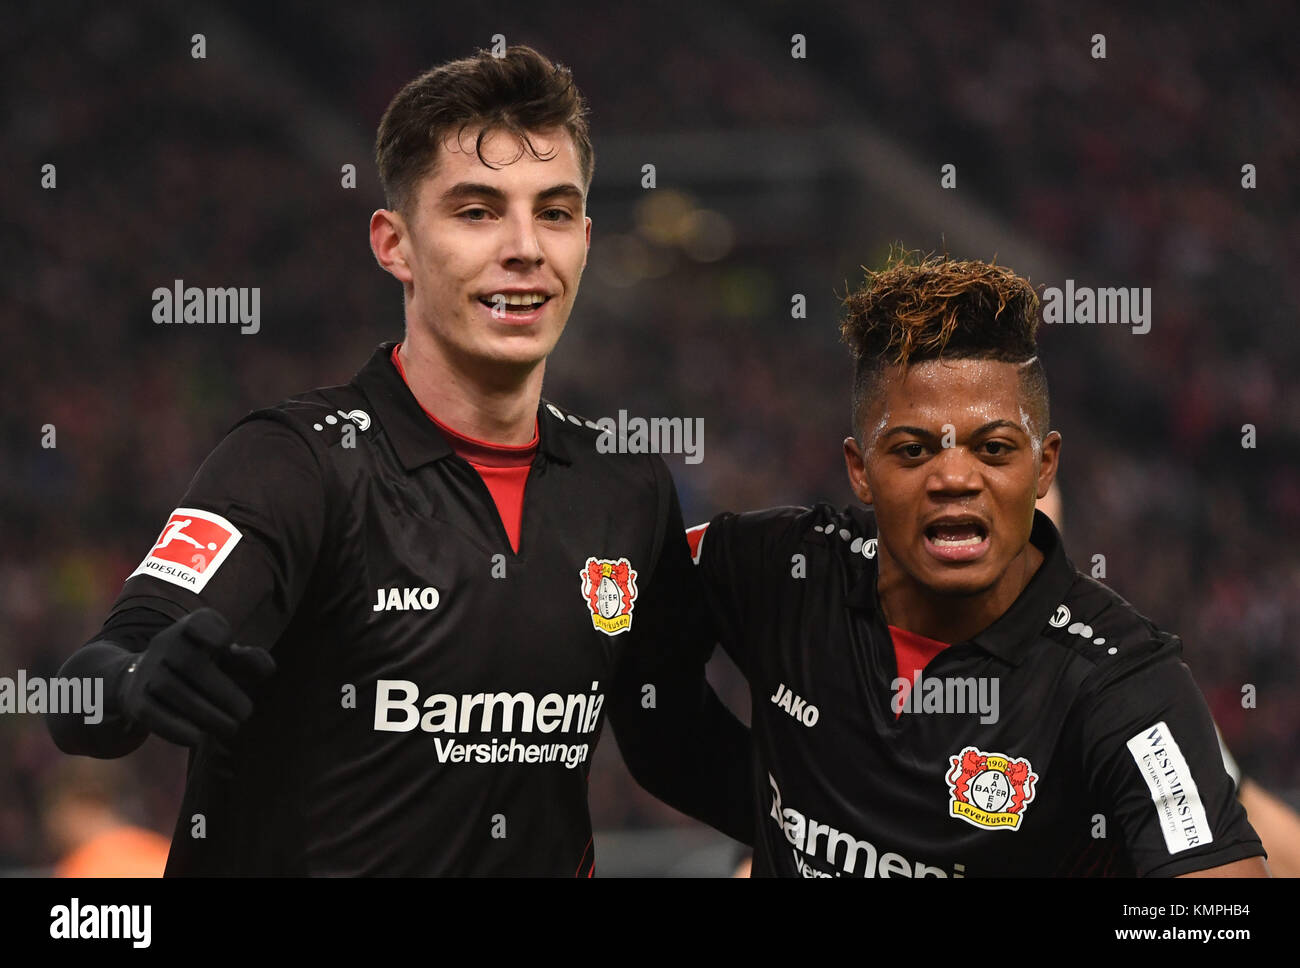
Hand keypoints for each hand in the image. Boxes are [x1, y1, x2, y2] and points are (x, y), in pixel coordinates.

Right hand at [118, 608, 275, 746]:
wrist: (147, 681)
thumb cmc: (204, 667)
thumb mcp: (228, 659)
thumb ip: (250, 660)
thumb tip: (268, 668)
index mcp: (192, 628)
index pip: (199, 622)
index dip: (212, 630)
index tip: (227, 643)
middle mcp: (165, 644)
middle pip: (190, 664)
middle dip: (222, 691)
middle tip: (247, 713)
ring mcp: (147, 671)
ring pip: (173, 690)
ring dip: (206, 713)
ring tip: (231, 728)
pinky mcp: (135, 699)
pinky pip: (152, 713)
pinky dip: (175, 728)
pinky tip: (198, 739)